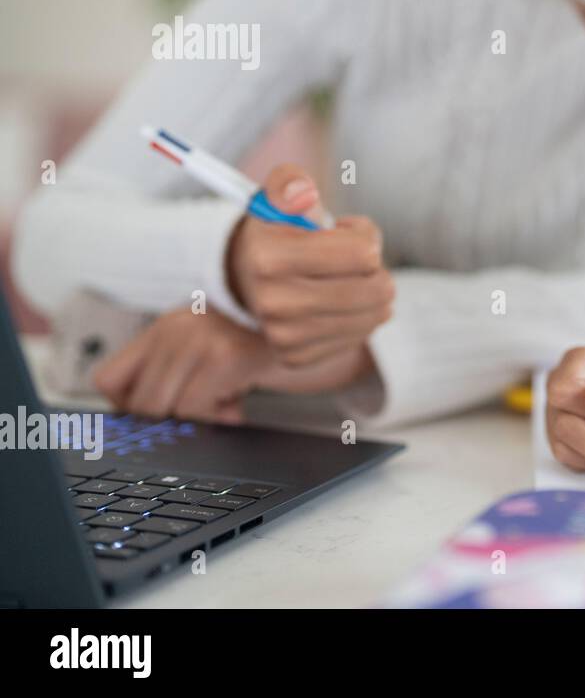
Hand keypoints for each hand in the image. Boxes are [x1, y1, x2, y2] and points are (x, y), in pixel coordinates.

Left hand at [93, 306, 376, 422]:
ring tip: (225, 404)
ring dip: (196, 420)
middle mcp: (175, 327)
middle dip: (170, 421)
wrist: (316, 323)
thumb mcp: (209, 349)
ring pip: (163, 411)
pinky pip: (197, 410)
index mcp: (165, 325)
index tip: (162, 413)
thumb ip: (174, 371)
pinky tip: (239, 403)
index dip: (128, 408)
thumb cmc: (260, 344)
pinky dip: (217, 418)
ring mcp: (200, 339)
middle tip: (206, 411)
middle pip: (137, 403)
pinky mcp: (227, 356)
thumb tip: (136, 418)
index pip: (107, 380)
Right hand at [224, 163, 394, 367]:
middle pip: (376, 289)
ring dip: (372, 292)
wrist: (249, 275)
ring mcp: (284, 335)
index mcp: (268, 258)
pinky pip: (361, 334)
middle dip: (375, 268)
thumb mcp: (282, 194)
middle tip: (354, 258)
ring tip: (344, 278)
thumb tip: (303, 194)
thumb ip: (291, 182)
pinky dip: (361, 316)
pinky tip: (338, 302)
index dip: (365, 235)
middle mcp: (273, 303)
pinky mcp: (297, 356)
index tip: (345, 230)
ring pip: (375, 314)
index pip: (363, 254)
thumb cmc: (280, 229)